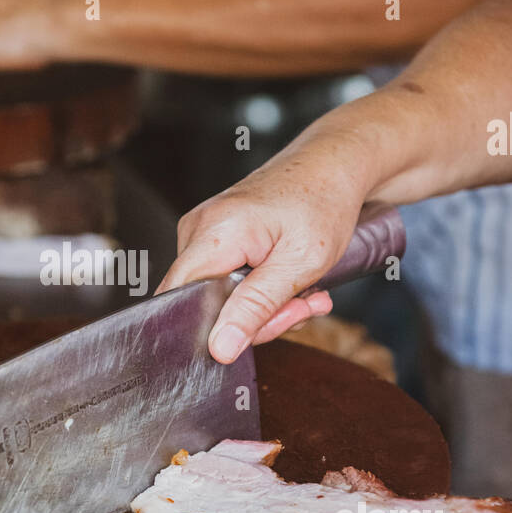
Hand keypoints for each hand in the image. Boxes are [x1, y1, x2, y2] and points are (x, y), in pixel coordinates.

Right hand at [156, 147, 367, 361]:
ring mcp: (203, 231)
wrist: (333, 163)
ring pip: (220, 296)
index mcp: (213, 233)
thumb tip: (220, 349)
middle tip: (302, 308)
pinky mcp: (215, 237)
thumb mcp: (301, 263)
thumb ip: (257, 307)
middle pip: (204, 303)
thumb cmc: (324, 201)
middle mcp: (198, 229)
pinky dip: (260, 290)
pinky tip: (290, 282)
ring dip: (267, 307)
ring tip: (306, 292)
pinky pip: (226, 280)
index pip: (178, 299)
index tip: (262, 329)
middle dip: (258, 319)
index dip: (211, 328)